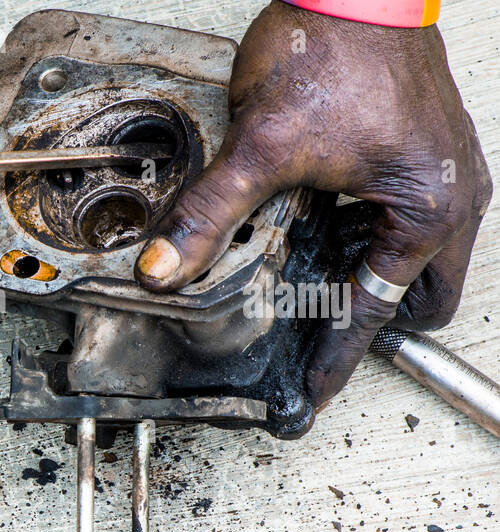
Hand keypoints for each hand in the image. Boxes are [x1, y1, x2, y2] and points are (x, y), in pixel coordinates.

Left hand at [134, 1, 490, 408]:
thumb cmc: (335, 50)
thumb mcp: (262, 149)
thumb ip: (210, 215)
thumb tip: (165, 270)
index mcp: (427, 212)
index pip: (374, 314)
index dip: (335, 362)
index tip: (308, 396)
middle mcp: (452, 198)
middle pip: (416, 297)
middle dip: (365, 322)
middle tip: (308, 339)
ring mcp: (444, 172)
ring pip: (412, 260)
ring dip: (363, 277)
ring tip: (304, 289)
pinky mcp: (422, 151)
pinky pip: (400, 221)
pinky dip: (363, 238)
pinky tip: (314, 232)